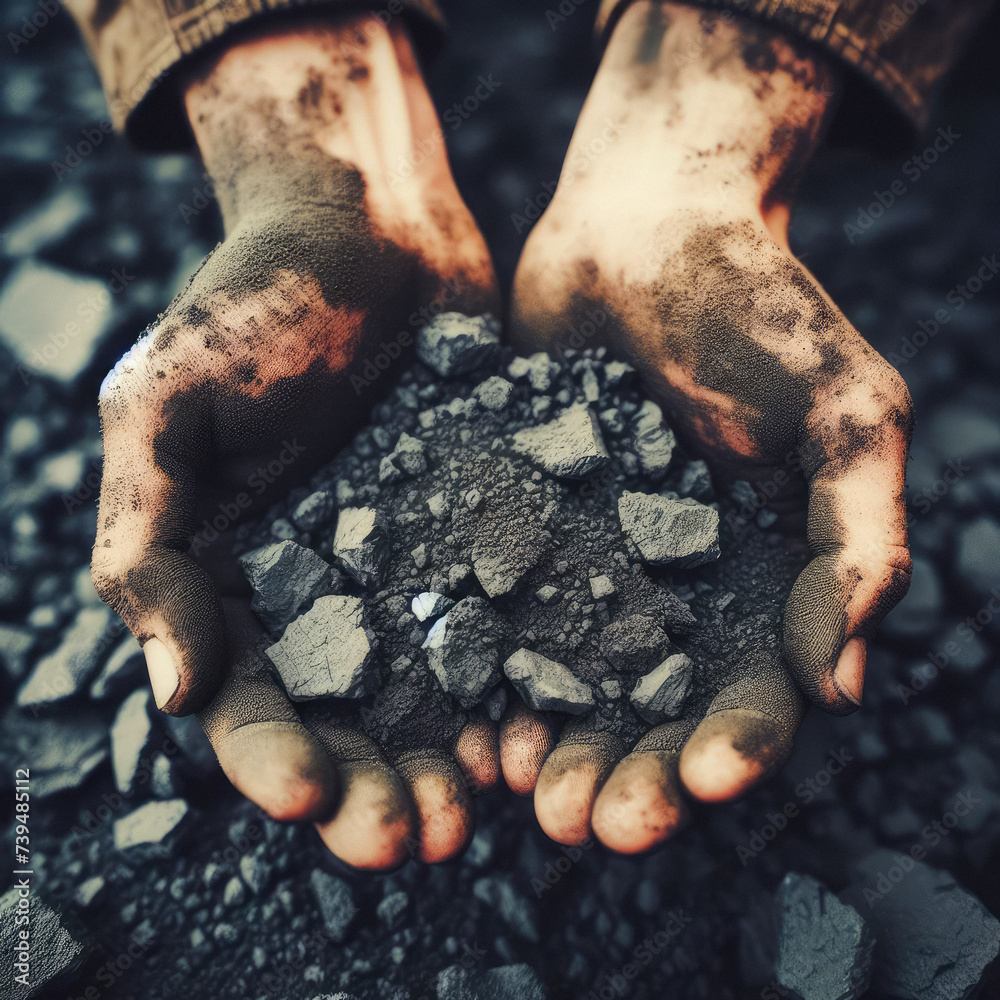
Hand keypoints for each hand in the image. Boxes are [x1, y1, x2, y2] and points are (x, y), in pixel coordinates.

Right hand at [91, 16, 500, 866]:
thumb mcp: (164, 408)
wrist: (367, 225)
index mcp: (238, 578)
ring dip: (454, 753)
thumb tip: (170, 688)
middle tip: (418, 837)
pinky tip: (549, 716)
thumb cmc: (250, 304)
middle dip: (375, 783)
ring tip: (486, 805)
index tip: (313, 799)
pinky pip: (511, 610)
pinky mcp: (492, 526)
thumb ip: (148, 541)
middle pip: (349, 716)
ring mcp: (417, 563)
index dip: (272, 756)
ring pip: (435, 686)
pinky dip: (525, 670)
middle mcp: (330, 590)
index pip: (247, 696)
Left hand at [508, 2, 910, 849]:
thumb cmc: (754, 307)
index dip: (735, 744)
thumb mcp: (842, 410)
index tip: (704, 782)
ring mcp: (587, 562)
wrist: (638, 225)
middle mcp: (670, 588)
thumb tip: (841, 682)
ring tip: (522, 794)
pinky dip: (485, 673)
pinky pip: (497, 613)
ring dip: (553, 748)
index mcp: (759, 578)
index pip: (753, 691)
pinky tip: (465, 721)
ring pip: (568, 684)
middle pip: (651, 712)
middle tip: (591, 823)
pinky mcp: (514, 526)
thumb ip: (856, 538)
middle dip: (631, 774)